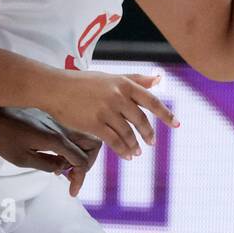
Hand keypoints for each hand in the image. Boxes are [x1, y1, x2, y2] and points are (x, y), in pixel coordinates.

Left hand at [0, 106, 101, 195]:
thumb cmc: (2, 135)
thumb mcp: (21, 158)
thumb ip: (47, 164)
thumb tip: (63, 167)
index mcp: (56, 139)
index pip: (81, 160)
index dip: (79, 178)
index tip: (72, 191)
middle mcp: (62, 128)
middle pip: (92, 145)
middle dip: (87, 163)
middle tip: (73, 176)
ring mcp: (58, 120)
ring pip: (84, 136)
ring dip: (80, 154)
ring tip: (65, 167)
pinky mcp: (52, 117)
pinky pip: (72, 132)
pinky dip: (71, 146)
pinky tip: (57, 155)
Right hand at [40, 71, 178, 159]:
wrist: (56, 89)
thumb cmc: (83, 82)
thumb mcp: (111, 77)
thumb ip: (135, 79)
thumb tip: (159, 79)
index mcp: (123, 84)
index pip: (151, 100)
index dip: (165, 114)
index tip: (177, 124)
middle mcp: (117, 96)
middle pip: (141, 119)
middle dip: (148, 134)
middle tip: (152, 143)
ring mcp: (106, 111)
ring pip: (128, 133)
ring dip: (134, 145)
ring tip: (136, 152)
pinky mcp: (95, 124)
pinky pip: (114, 141)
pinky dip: (123, 150)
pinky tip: (126, 155)